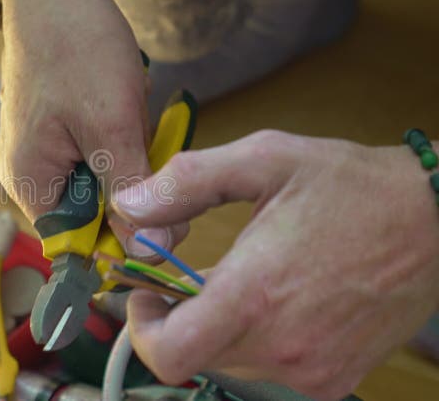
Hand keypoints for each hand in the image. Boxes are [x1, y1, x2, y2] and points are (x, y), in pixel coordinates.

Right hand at [0, 0, 184, 257]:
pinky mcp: (61, 131)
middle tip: (149, 148)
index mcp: (30, 182)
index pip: (77, 245)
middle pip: (93, 215)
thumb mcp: (112, 127)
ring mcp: (45, 151)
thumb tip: (149, 250)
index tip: (164, 221)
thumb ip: (129, 192)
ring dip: (130, 161)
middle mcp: (32, 175)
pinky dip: (123, 140)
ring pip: (103, 183)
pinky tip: (127, 107)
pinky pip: (99, 155)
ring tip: (134, 117)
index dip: (121, 241)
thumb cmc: (76, 49)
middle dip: (131, 189)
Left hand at [113, 130, 438, 399]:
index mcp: (256, 292)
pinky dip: (256, 341)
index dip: (142, 328)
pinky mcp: (333, 378)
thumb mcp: (263, 159)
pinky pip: (269, 370)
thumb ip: (185, 182)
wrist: (436, 220)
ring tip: (242, 282)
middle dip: (179, 319)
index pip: (169, 352)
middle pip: (194, 356)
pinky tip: (277, 301)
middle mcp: (281, 343)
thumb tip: (128, 208)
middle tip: (189, 279)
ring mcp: (311, 368)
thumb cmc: (350, 185)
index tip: (147, 294)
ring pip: (229, 363)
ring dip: (218, 328)